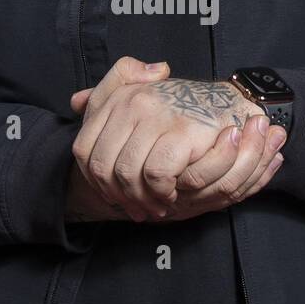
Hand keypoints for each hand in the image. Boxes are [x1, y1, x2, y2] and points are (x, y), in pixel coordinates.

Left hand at [69, 56, 285, 221]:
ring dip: (140, 198)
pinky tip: (171, 194)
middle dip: (118, 196)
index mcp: (117, 97)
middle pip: (103, 166)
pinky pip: (156, 174)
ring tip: (154, 206)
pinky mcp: (180, 131)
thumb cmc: (179, 105)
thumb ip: (106, 97)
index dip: (94, 180)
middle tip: (136, 209)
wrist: (227, 101)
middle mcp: (132, 102)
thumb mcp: (138, 94)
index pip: (84, 149)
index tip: (112, 195)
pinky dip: (161, 191)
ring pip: (126, 173)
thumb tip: (77, 102)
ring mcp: (156, 115)